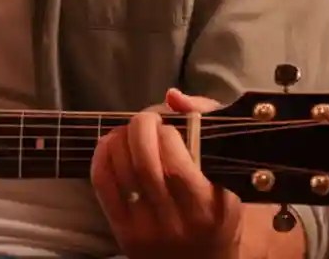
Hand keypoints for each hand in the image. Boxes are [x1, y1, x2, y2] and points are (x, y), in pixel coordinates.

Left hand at [91, 88, 243, 258]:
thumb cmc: (216, 218)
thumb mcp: (227, 183)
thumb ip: (207, 131)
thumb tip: (172, 96)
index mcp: (209, 206)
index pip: (178, 159)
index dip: (169, 130)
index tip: (170, 121)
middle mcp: (177, 220)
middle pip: (145, 163)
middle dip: (140, 127)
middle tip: (146, 119)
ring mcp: (147, 228)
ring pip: (123, 171)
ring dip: (120, 138)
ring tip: (129, 130)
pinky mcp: (123, 232)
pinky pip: (103, 186)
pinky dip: (101, 156)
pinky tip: (110, 144)